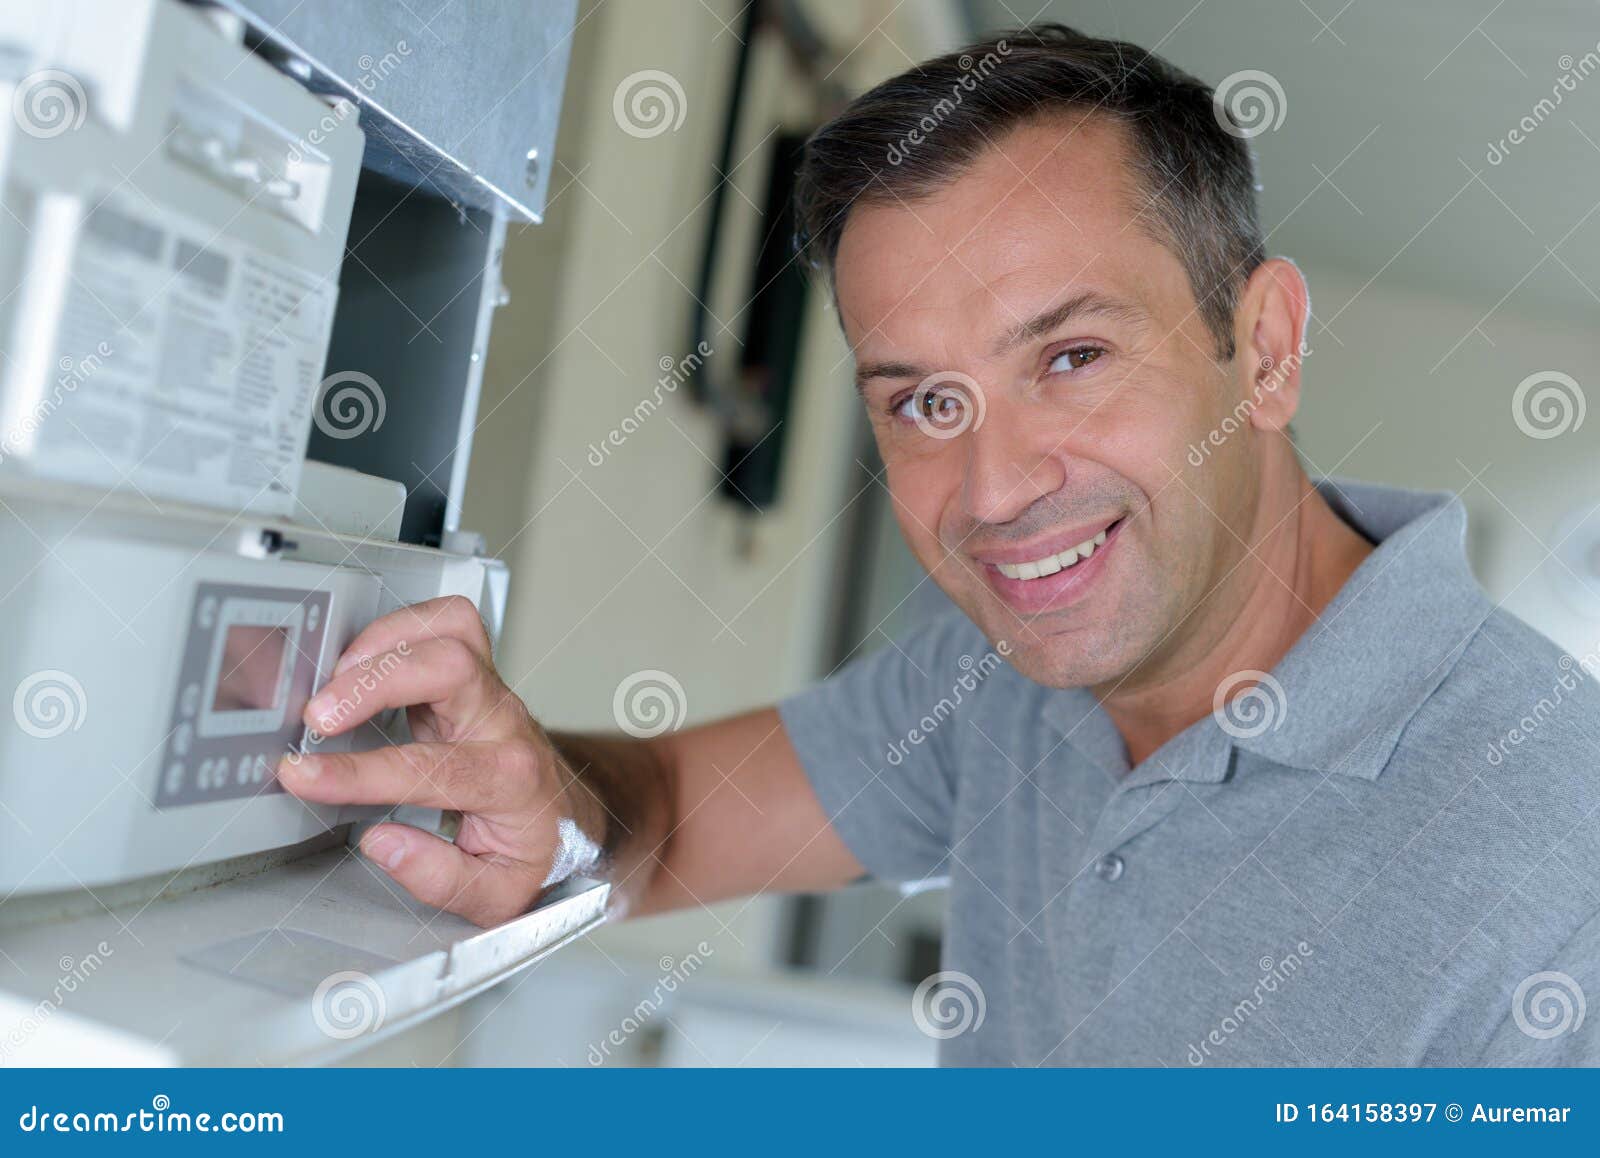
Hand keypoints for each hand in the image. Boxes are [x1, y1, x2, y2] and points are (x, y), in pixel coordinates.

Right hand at [276, 595, 601, 926]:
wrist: (573, 816)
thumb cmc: (538, 850)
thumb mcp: (497, 895)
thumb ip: (438, 877)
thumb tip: (382, 842)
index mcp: (509, 781)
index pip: (428, 768)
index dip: (357, 772)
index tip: (304, 775)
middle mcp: (503, 724)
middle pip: (451, 668)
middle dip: (374, 682)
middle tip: (318, 715)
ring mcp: (493, 692)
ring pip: (454, 629)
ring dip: (386, 641)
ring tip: (335, 678)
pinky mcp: (478, 674)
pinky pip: (449, 623)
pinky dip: (401, 626)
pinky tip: (365, 658)